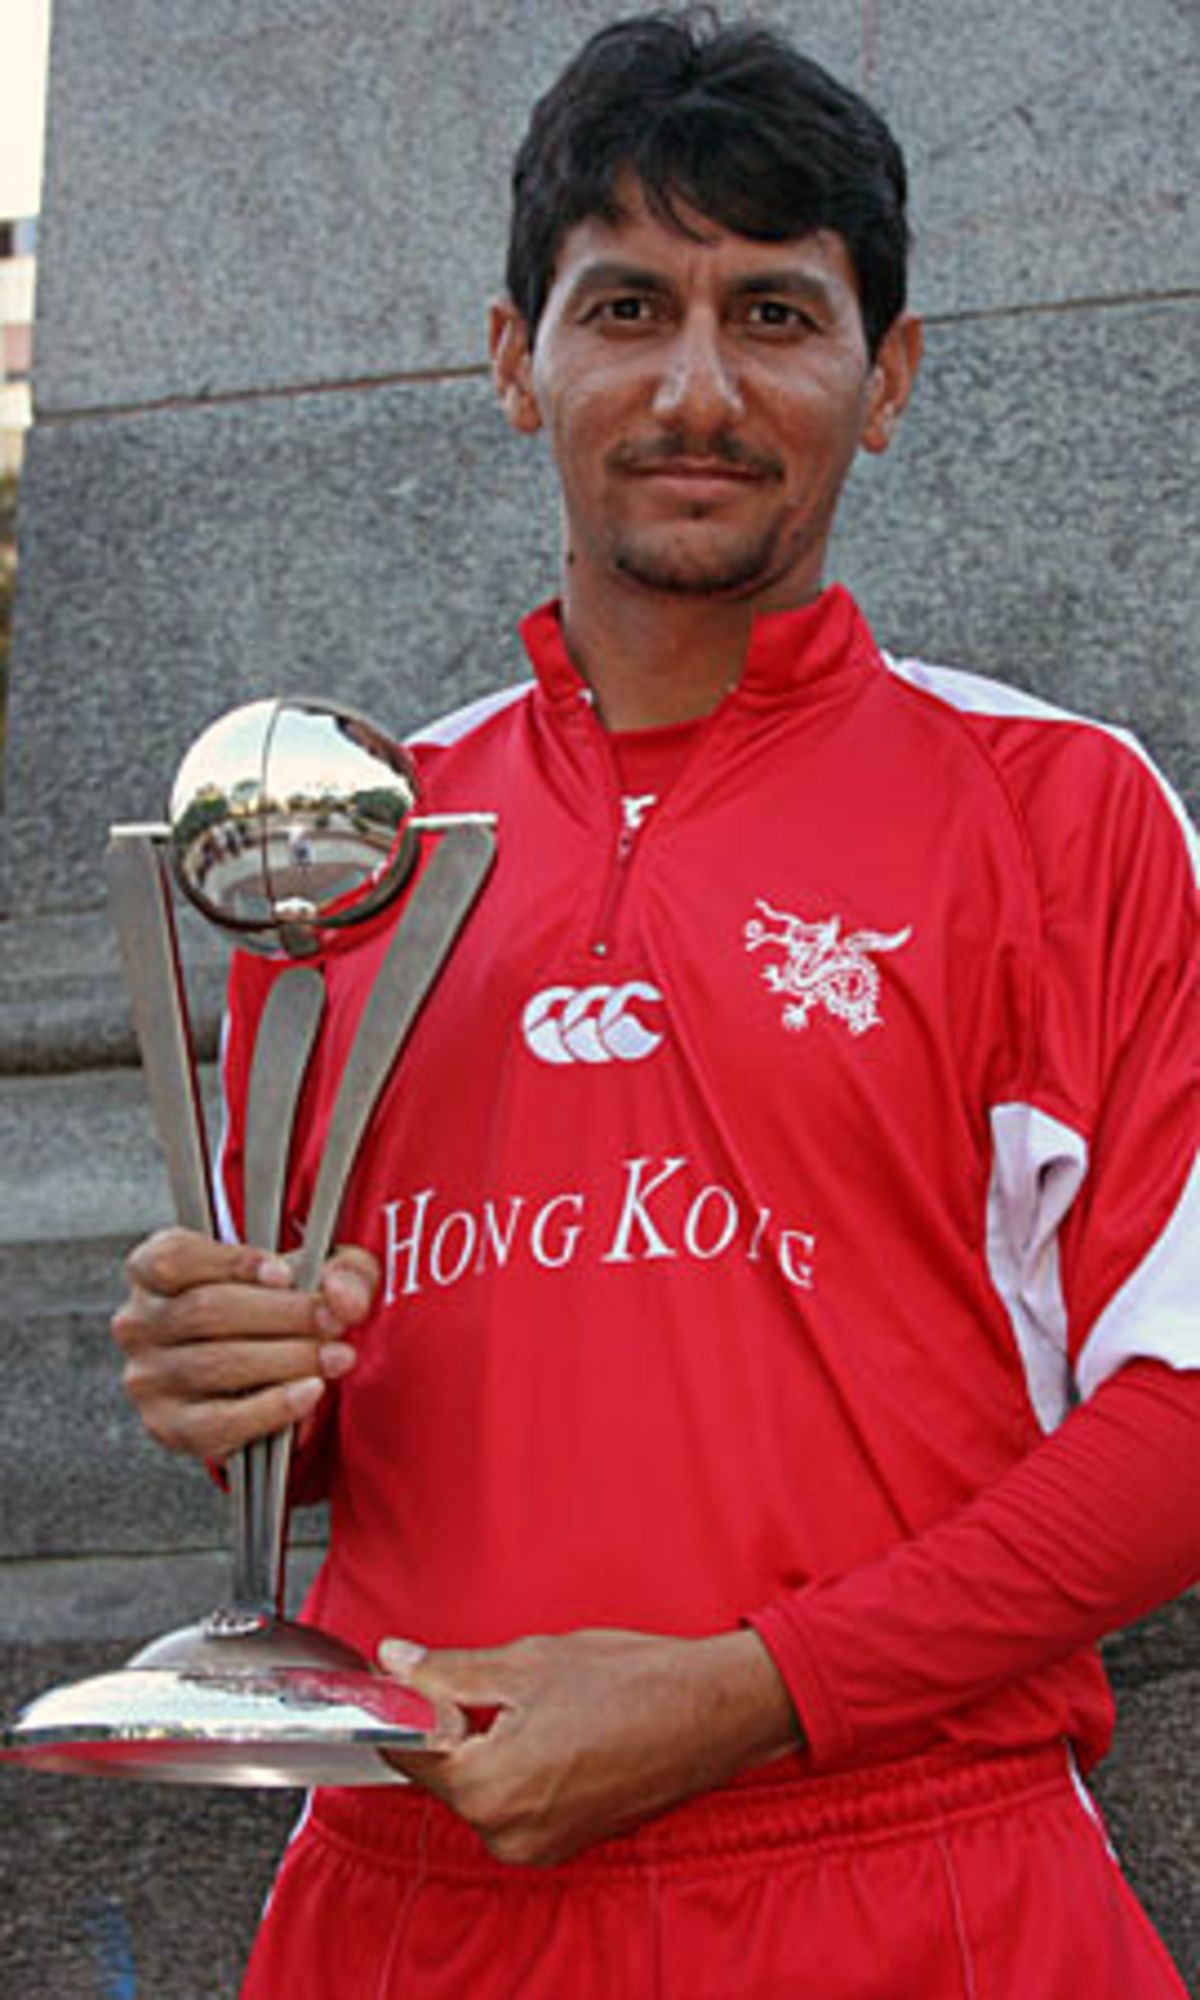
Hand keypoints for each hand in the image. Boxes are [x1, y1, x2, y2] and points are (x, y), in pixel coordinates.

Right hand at [111, 1226, 378, 1459]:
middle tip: (332, 1320)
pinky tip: (309, 1392)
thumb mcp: (315, 1271)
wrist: (266, 1371)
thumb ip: (340, 1271)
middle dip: (282, 1315)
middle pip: (206, 1310)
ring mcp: (148, 1378)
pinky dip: (271, 1407)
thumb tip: (341, 1294)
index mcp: (153, 1270)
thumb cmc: (276, 1306)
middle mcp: (139, 1322)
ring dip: (286, 1360)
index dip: (233, 1263)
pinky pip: (219, 1422)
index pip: (177, 1259)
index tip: (286, 1274)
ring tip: (334, 1356)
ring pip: (215, 1363)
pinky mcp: (169, 1426)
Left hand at [379, 1626, 801, 1866]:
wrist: (711, 1713)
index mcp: (489, 1788)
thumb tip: (393, 1661)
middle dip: (449, 1725)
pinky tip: (552, 1729)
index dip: (403, 1704)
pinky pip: (513, 1805)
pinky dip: (516, 1768)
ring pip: (478, 1789)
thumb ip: (448, 1670)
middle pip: (441, 1774)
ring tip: (533, 1701)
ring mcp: (538, 1847)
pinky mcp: (563, 1845)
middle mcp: (507, 1834)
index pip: (406, 1750)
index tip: (408, 1672)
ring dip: (485, 1746)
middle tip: (486, 1676)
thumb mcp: (527, 1661)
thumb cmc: (631, 1681)